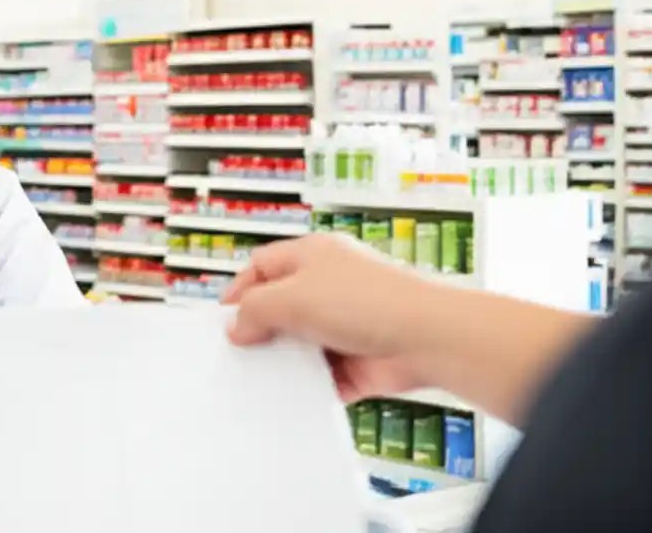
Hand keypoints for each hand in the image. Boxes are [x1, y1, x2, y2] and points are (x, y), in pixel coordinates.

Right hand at [222, 233, 450, 402]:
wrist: (428, 338)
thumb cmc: (368, 301)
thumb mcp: (291, 298)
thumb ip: (254, 310)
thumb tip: (237, 327)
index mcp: (312, 256)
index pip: (262, 266)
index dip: (239, 290)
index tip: (223, 318)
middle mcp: (329, 286)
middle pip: (279, 307)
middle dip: (260, 330)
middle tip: (238, 350)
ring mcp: (344, 323)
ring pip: (299, 345)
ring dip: (283, 362)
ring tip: (261, 377)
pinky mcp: (358, 359)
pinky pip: (322, 376)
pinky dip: (309, 386)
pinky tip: (293, 396)